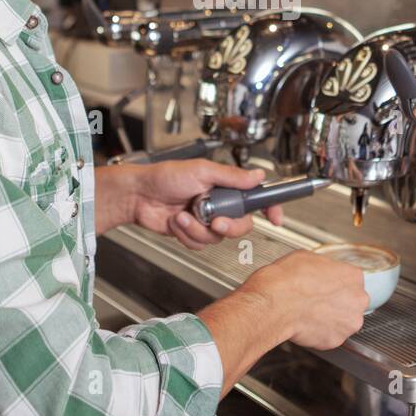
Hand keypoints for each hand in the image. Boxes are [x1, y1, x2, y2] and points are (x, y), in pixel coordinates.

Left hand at [131, 159, 281, 250]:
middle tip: (215, 221)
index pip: (255, 198)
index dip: (270, 208)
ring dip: (198, 228)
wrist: (139, 196)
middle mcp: (219, 204)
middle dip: (228, 226)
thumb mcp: (202, 171)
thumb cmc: (165, 177)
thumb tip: (258, 176)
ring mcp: (206, 220)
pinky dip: (187, 235)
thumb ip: (232, 176)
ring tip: (183, 215)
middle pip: (241, 225)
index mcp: (225, 186)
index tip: (276, 218)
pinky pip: (201, 244)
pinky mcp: (192, 234)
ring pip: (218, 238)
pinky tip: (177, 222)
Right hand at [244, 250, 366, 349]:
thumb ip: (324, 267)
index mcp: (353, 276)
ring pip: (343, 321)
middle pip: (352, 301)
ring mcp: (349, 322)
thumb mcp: (308, 257)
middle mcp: (357, 299)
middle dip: (337, 302)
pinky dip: (321, 332)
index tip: (325, 287)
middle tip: (317, 300)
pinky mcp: (336, 340)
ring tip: (311, 313)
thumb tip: (321, 271)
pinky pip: (331, 336)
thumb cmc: (288, 280)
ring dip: (331, 319)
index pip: (351, 280)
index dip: (335, 283)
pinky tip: (307, 324)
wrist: (275, 303)